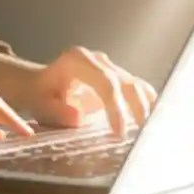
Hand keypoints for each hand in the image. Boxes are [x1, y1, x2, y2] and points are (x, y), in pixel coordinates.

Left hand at [27, 46, 157, 136]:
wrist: (38, 84)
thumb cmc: (38, 94)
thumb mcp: (40, 103)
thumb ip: (57, 111)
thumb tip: (79, 117)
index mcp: (78, 60)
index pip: (105, 83)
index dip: (116, 108)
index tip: (119, 133)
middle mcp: (97, 60)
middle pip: (124, 81)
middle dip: (135, 108)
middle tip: (142, 133)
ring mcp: (108, 66)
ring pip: (134, 84)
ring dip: (144, 106)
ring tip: (152, 129)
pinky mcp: (116, 77)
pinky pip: (136, 87)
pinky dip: (145, 102)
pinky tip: (155, 118)